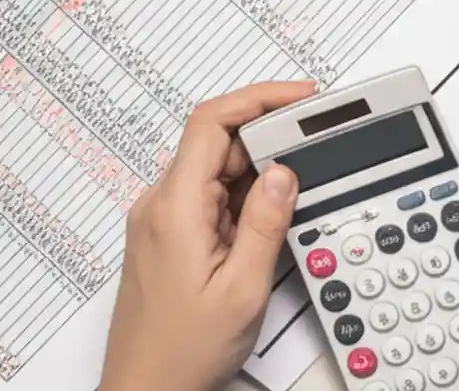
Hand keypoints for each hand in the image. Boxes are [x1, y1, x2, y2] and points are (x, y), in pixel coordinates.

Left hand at [100, 82, 316, 390]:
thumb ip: (267, 223)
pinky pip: (212, 197)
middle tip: (314, 146)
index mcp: (175, 207)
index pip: (212, 121)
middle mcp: (161, 205)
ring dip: (258, 174)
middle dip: (269, 137)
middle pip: (218, 141)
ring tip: (294, 200)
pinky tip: (267, 223)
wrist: (145, 390)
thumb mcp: (243, 289)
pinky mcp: (171, 236)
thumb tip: (284, 172)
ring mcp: (163, 220)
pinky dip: (245, 198)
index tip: (299, 96)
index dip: (259, 97)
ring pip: (217, 170)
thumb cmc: (182, 351)